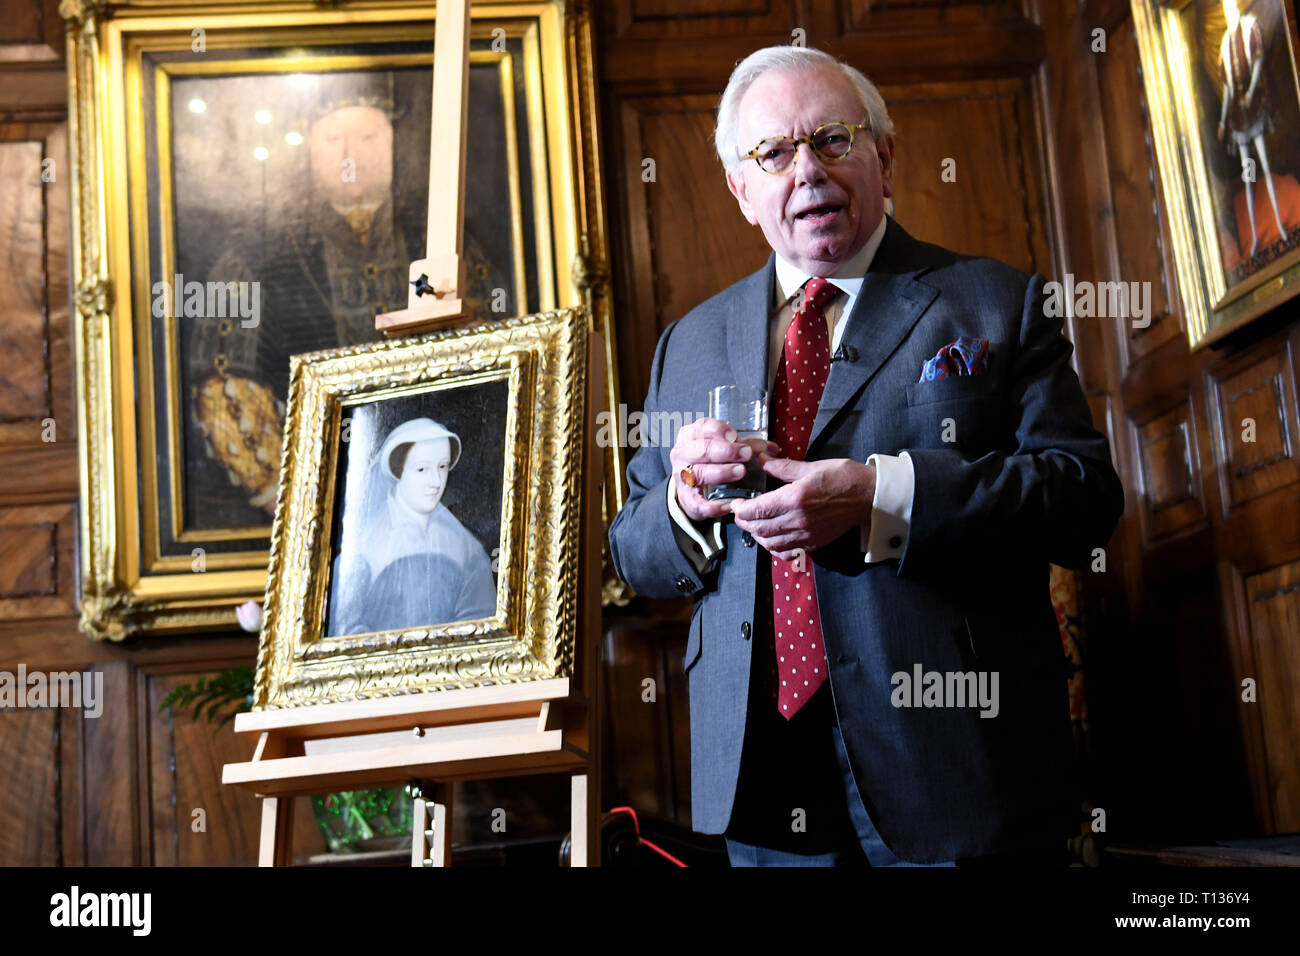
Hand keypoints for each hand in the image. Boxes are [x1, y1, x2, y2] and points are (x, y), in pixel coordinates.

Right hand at [670, 417, 781, 521]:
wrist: (691, 484)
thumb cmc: (709, 460)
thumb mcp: (723, 446)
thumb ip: (746, 444)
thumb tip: (771, 449)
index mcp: (691, 435)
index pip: (703, 427)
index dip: (719, 430)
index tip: (735, 435)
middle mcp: (683, 453)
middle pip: (702, 449)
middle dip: (725, 451)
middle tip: (746, 453)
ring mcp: (682, 475)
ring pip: (700, 473)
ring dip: (721, 472)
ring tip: (740, 472)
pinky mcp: (685, 497)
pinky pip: (697, 503)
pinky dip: (712, 506)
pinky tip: (727, 505)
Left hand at [730, 457, 875, 559]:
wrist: (869, 497)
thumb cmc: (844, 478)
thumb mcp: (811, 466)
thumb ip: (783, 467)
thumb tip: (762, 461)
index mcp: (794, 498)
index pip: (756, 510)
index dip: (740, 509)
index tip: (736, 503)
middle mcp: (797, 520)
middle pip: (758, 528)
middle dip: (744, 522)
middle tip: (740, 513)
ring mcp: (805, 535)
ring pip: (769, 543)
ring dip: (756, 535)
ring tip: (753, 524)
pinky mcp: (813, 544)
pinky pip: (785, 552)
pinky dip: (773, 547)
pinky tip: (771, 537)